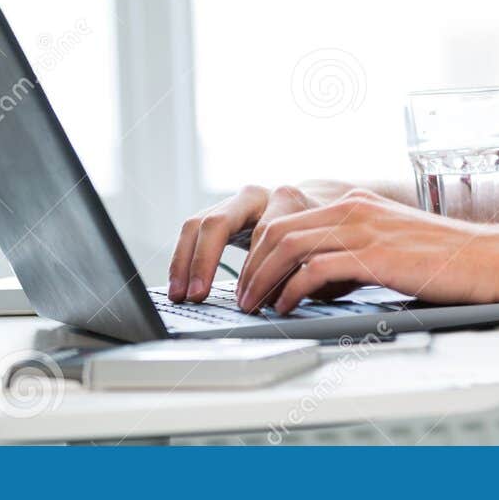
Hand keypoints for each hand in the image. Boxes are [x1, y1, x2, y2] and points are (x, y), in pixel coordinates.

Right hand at [168, 184, 331, 301]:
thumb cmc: (319, 236)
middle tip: (197, 296)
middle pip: (218, 222)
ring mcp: (234, 202)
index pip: (261, 234)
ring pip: (197, 225)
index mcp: (285, 200)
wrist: (315, 207)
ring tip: (177, 295)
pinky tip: (178, 286)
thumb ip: (304, 270)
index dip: (253, 273)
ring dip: (183, 262)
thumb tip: (280, 300)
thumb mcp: (321, 251)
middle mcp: (256, 196)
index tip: (246, 304)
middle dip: (205, 262)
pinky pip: (192, 232)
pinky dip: (183, 260)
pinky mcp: (220, 215)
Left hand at [235, 189, 498, 313]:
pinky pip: (314, 269)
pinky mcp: (373, 254)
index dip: (259, 250)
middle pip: (277, 228)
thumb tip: (316, 280)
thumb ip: (353, 252)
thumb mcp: (388, 244)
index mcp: (355, 202)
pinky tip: (287, 307)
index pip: (287, 218)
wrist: (490, 256)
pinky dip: (291, 290)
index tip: (249, 276)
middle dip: (251, 265)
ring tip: (254, 305)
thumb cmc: (446, 258)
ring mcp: (363, 228)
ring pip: (288, 245)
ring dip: (262, 279)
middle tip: (242, 295)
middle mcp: (353, 208)